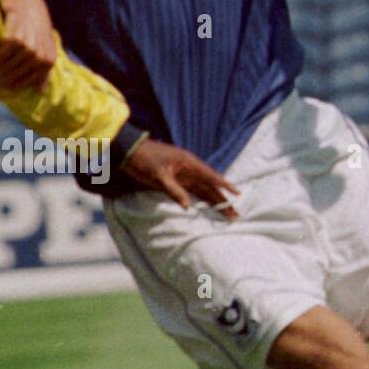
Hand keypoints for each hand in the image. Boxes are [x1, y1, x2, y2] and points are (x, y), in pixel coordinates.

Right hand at [0, 0, 57, 90]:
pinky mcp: (18, 34)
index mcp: (49, 59)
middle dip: (3, 79)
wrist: (28, 2)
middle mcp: (40, 53)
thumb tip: (39, 90)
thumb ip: (42, 69)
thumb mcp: (43, 48)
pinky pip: (5, 51)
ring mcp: (30, 44)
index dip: (15, 85)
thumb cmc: (34, 27)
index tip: (2, 86)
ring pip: (12, 64)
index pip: (30, 80)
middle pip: (19, 73)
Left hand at [123, 137, 237, 217]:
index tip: (238, 194)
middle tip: (236, 215)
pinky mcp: (178, 182)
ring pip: (205, 191)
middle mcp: (191, 170)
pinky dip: (204, 201)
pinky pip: (195, 193)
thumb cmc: (145, 160)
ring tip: (228, 215)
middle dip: (224, 201)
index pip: (211, 176)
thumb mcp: (158, 176)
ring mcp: (185, 176)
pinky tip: (211, 210)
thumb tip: (188, 206)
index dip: (225, 186)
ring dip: (216, 203)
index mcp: (189, 163)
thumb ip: (174, 190)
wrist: (130, 152)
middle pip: (211, 187)